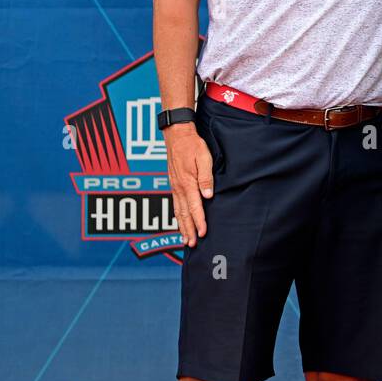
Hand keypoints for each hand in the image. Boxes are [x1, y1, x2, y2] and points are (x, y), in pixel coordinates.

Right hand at [164, 123, 212, 246]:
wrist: (177, 136)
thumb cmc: (193, 146)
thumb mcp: (204, 158)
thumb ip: (206, 178)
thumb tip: (208, 196)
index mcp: (188, 182)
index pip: (195, 207)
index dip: (199, 221)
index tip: (203, 233)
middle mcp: (179, 188)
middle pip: (184, 214)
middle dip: (189, 230)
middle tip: (193, 244)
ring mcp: (174, 187)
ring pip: (178, 211)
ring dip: (182, 227)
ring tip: (186, 240)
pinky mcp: (173, 185)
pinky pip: (175, 205)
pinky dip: (177, 217)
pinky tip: (180, 223)